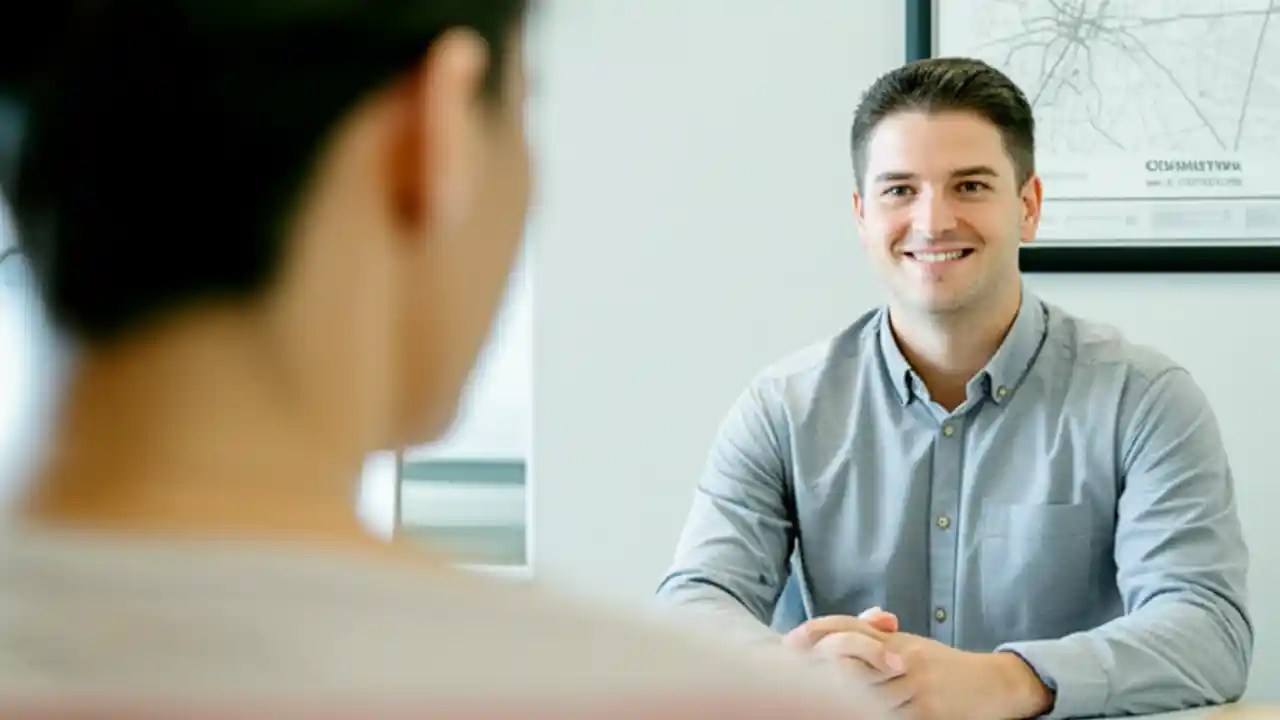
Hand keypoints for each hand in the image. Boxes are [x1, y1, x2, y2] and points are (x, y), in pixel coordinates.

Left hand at [786, 613, 1051, 718]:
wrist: (995, 684)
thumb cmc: (947, 667)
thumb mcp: (912, 646)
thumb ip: (878, 640)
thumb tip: (845, 633)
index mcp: (894, 641)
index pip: (848, 629)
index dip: (817, 633)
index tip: (790, 642)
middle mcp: (902, 659)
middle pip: (850, 663)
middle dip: (820, 673)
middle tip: (790, 680)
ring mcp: (914, 687)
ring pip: (867, 695)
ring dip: (840, 701)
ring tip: (810, 705)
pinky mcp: (927, 713)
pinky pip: (892, 717)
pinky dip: (871, 716)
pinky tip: (854, 714)